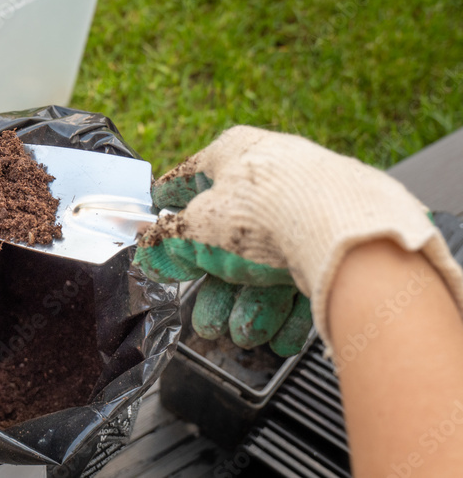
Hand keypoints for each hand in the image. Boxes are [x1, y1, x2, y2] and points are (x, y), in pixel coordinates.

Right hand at [133, 126, 462, 354]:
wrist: (343, 231)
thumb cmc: (262, 210)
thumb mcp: (197, 226)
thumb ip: (169, 239)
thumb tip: (147, 246)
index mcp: (234, 154)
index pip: (191, 180)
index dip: (170, 206)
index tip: (157, 226)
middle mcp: (272, 176)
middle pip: (232, 237)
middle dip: (217, 286)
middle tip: (205, 318)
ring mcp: (308, 206)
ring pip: (268, 263)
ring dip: (249, 307)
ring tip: (240, 336)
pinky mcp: (337, 239)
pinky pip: (302, 276)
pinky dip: (286, 309)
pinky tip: (276, 338)